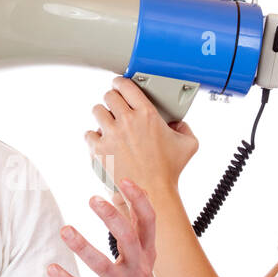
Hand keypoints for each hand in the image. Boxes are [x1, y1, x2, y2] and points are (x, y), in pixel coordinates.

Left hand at [46, 178, 156, 276]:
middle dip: (112, 217)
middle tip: (92, 199)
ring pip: (102, 264)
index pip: (149, 222)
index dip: (139, 201)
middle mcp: (140, 270)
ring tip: (64, 230)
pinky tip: (50, 268)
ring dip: (82, 246)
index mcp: (148, 255)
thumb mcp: (139, 260)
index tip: (125, 181)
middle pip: (129, 238)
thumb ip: (136, 230)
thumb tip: (130, 192)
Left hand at [86, 76, 199, 196]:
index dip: (121, 82)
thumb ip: (185, 127)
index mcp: (147, 114)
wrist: (152, 193)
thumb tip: (178, 122)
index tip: (119, 84)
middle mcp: (127, 121)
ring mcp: (111, 135)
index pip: (126, 85)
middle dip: (112, 99)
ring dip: (102, 115)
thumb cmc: (169, 171)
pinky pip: (89, 134)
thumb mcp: (188, 144)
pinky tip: (102, 140)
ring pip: (97, 111)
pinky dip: (93, 136)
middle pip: (109, 96)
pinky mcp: (100, 150)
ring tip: (107, 122)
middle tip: (116, 106)